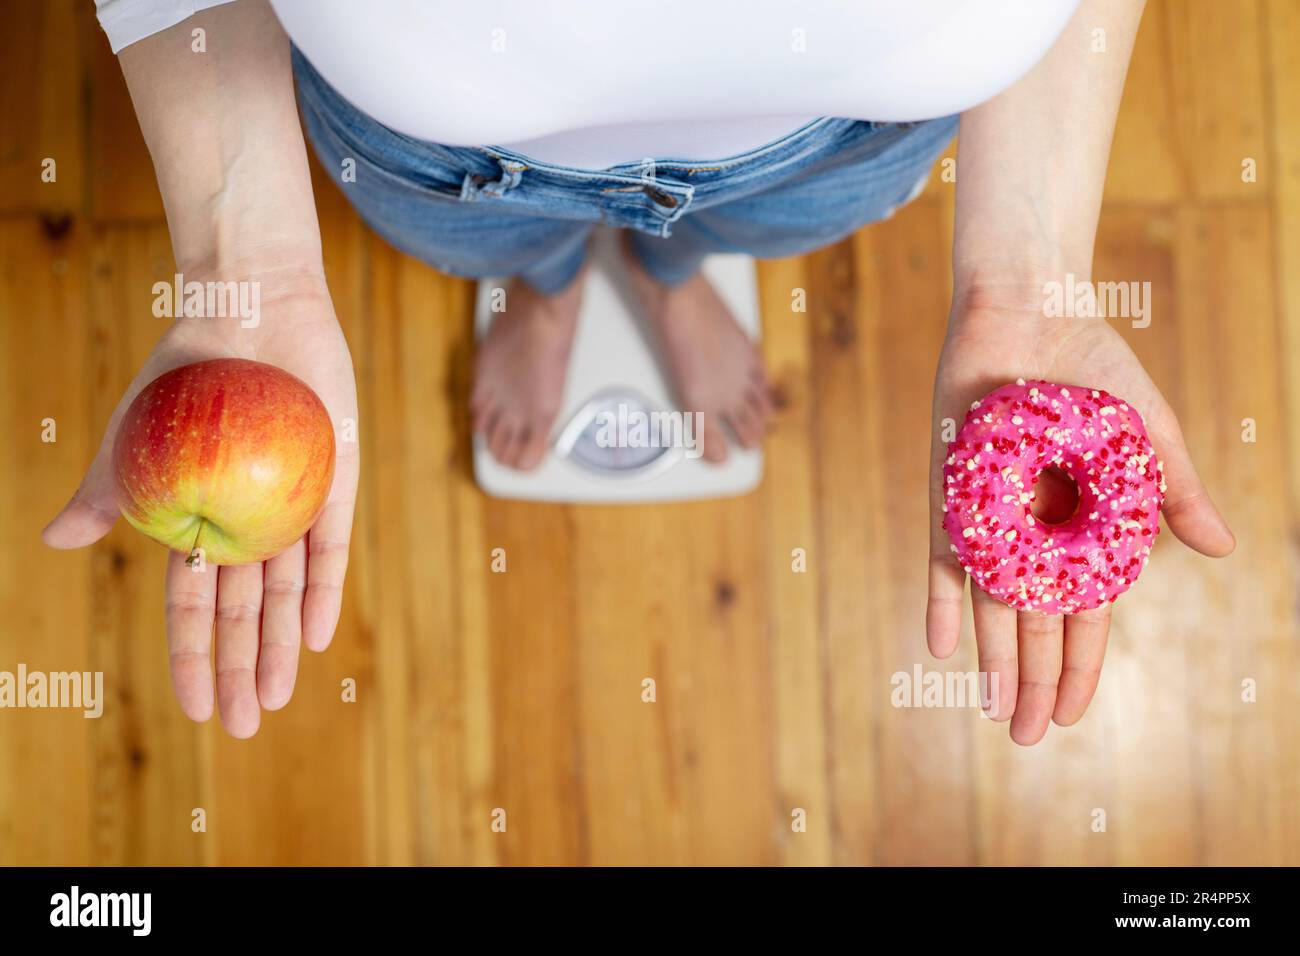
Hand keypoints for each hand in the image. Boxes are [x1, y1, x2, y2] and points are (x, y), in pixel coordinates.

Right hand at [42, 271, 358, 737]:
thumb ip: (105, 494)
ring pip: (287, 588)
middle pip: (244, 608)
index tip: (196, 710)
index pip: (194, 602)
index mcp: (201, 518)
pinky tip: (314, 633)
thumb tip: (52, 545)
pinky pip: (330, 540)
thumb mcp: (134, 438)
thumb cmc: (186, 371)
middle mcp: (251, 520)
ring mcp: (294, 503)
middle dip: (240, 667)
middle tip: (245, 725)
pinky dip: (323, 585)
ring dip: (278, 643)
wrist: (248, 307)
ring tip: (275, 694)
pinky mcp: (335, 478)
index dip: (193, 656)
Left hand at [927, 288, 1234, 744]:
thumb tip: (1223, 552)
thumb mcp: (1148, 433)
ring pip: (991, 602)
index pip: (1082, 612)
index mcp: (1081, 524)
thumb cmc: (1094, 365)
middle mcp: (1032, 529)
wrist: (1031, 309)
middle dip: (1034, 679)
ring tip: (994, 713)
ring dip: (993, 657)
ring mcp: (989, 513)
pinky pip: (943, 553)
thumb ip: (1174, 491)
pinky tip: (944, 646)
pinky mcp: (950, 490)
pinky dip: (942, 596)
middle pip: (1034, 621)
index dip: (1079, 664)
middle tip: (1028, 739)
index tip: (1072, 715)